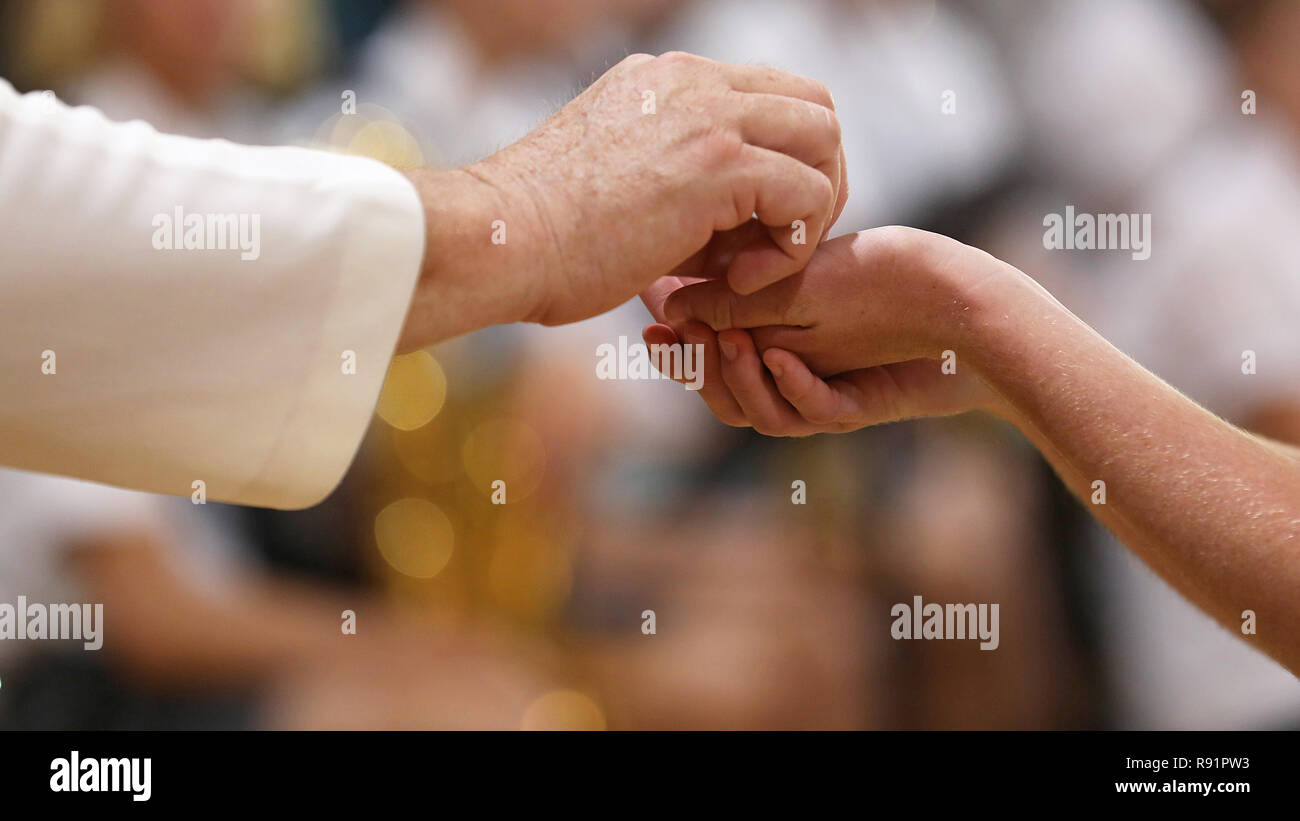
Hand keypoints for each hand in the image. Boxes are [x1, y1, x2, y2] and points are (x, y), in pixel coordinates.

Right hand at [400, 51, 845, 348]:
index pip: (771, 97)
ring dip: (809, 211)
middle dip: (816, 180)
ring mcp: (709, 116)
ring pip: (826, 139)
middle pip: (816, 106)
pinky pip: (809, 195)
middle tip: (772, 245)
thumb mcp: (609, 179)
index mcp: (666, 81)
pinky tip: (733, 282)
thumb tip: (712, 228)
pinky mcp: (719, 164)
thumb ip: (665, 176)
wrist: (496, 242)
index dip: (781, 164)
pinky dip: (790, 248)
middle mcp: (694, 82)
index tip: (748, 228)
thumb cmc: (535, 236)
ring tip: (752, 267)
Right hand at [641, 227, 1009, 433]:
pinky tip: (783, 359)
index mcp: (767, 340)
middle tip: (680, 339)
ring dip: (740, 381)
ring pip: (761, 414)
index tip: (647, 323)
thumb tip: (662, 293)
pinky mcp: (858, 406)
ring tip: (732, 345)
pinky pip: (815, 410)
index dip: (673, 347)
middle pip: (723, 396)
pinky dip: (795, 388)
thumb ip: (732, 297)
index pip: (704, 357)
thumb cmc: (884, 274)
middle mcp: (788, 373)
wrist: (965, 295)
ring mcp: (821, 394)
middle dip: (696, 370)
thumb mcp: (795, 279)